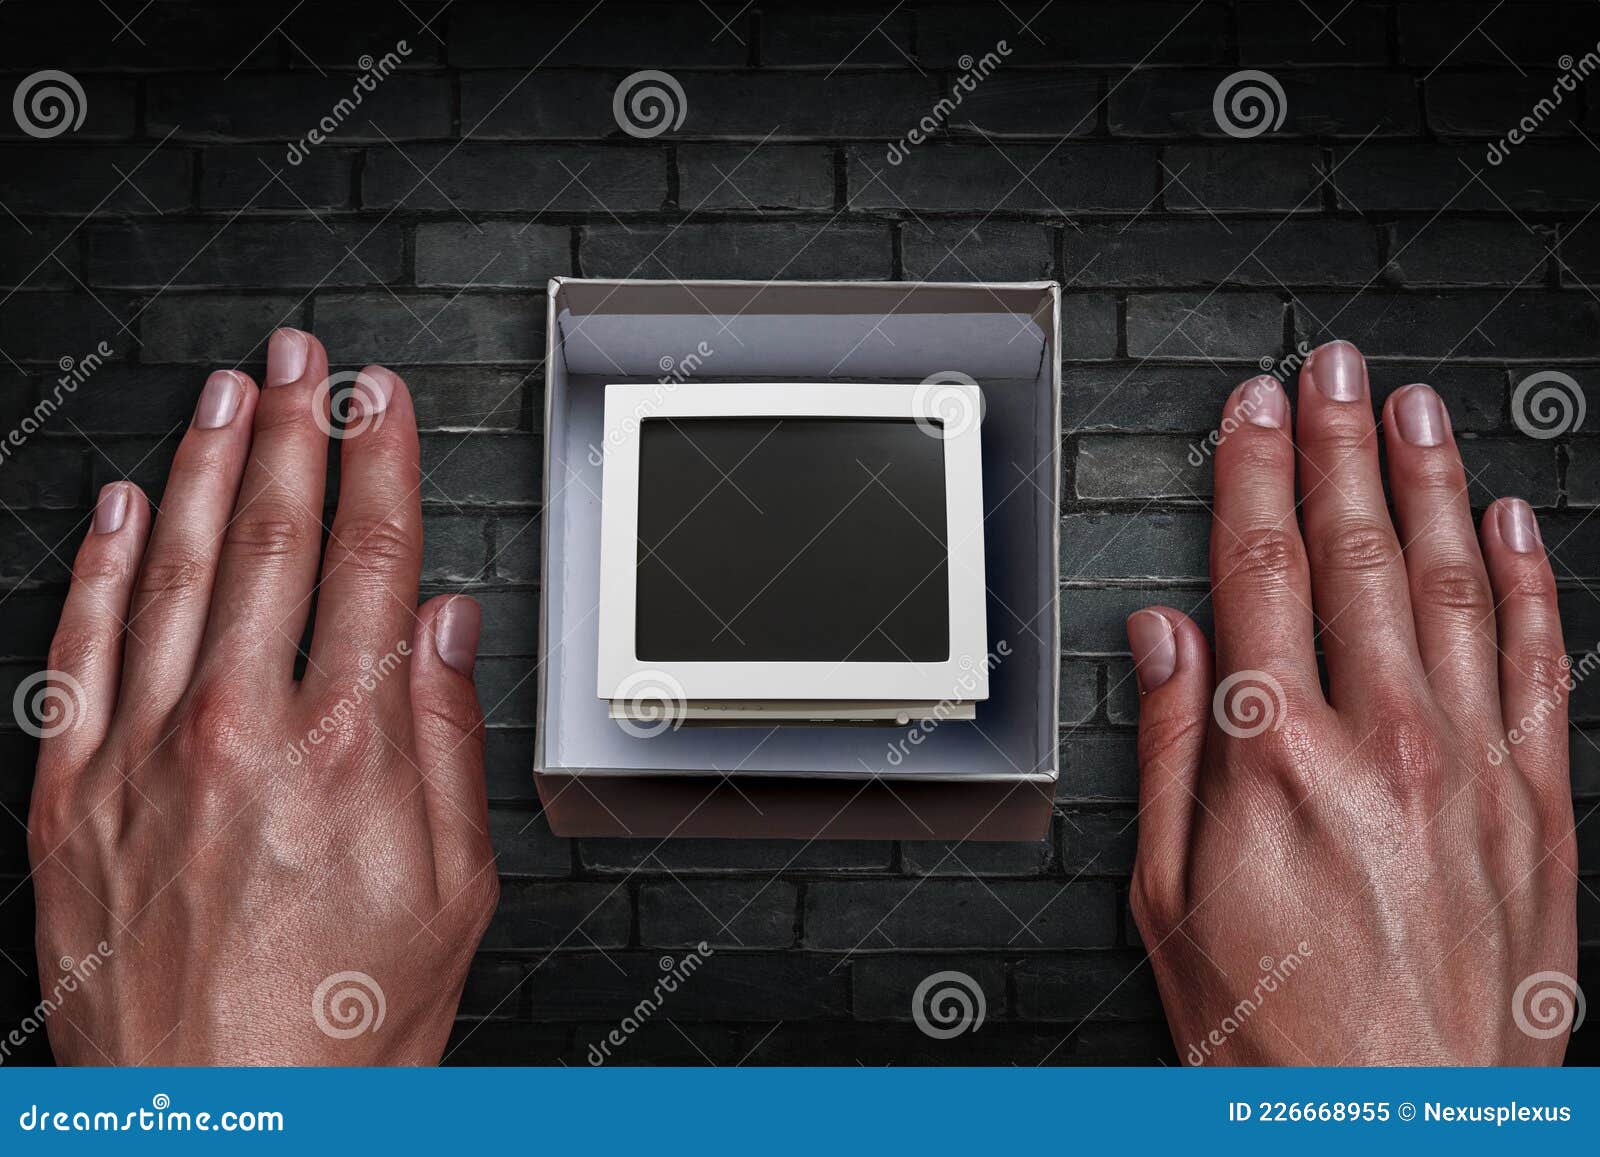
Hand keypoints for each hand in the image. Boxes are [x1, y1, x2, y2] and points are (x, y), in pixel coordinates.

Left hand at [27, 328, 497, 1064]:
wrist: (227, 1124)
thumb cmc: (342, 1021)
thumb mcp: (456, 887)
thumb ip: (450, 737)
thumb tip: (449, 627)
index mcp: (350, 750)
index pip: (375, 561)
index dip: (381, 464)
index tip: (380, 405)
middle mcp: (240, 733)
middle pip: (275, 541)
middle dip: (293, 430)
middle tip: (299, 360)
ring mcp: (145, 758)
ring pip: (174, 570)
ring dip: (205, 468)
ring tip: (226, 395)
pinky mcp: (72, 798)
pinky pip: (80, 649)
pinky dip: (98, 564)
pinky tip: (119, 505)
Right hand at [1127, 340, 1576, 1064]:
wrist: (1402, 1128)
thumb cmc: (1277, 1028)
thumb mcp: (1168, 896)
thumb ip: (1170, 749)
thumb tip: (1163, 642)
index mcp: (1276, 761)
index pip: (1260, 574)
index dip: (1252, 477)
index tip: (1252, 412)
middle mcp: (1383, 746)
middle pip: (1357, 555)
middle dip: (1338, 447)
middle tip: (1335, 370)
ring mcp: (1474, 769)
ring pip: (1453, 586)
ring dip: (1430, 485)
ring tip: (1415, 410)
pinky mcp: (1540, 808)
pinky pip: (1540, 664)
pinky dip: (1528, 582)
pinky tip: (1511, 523)